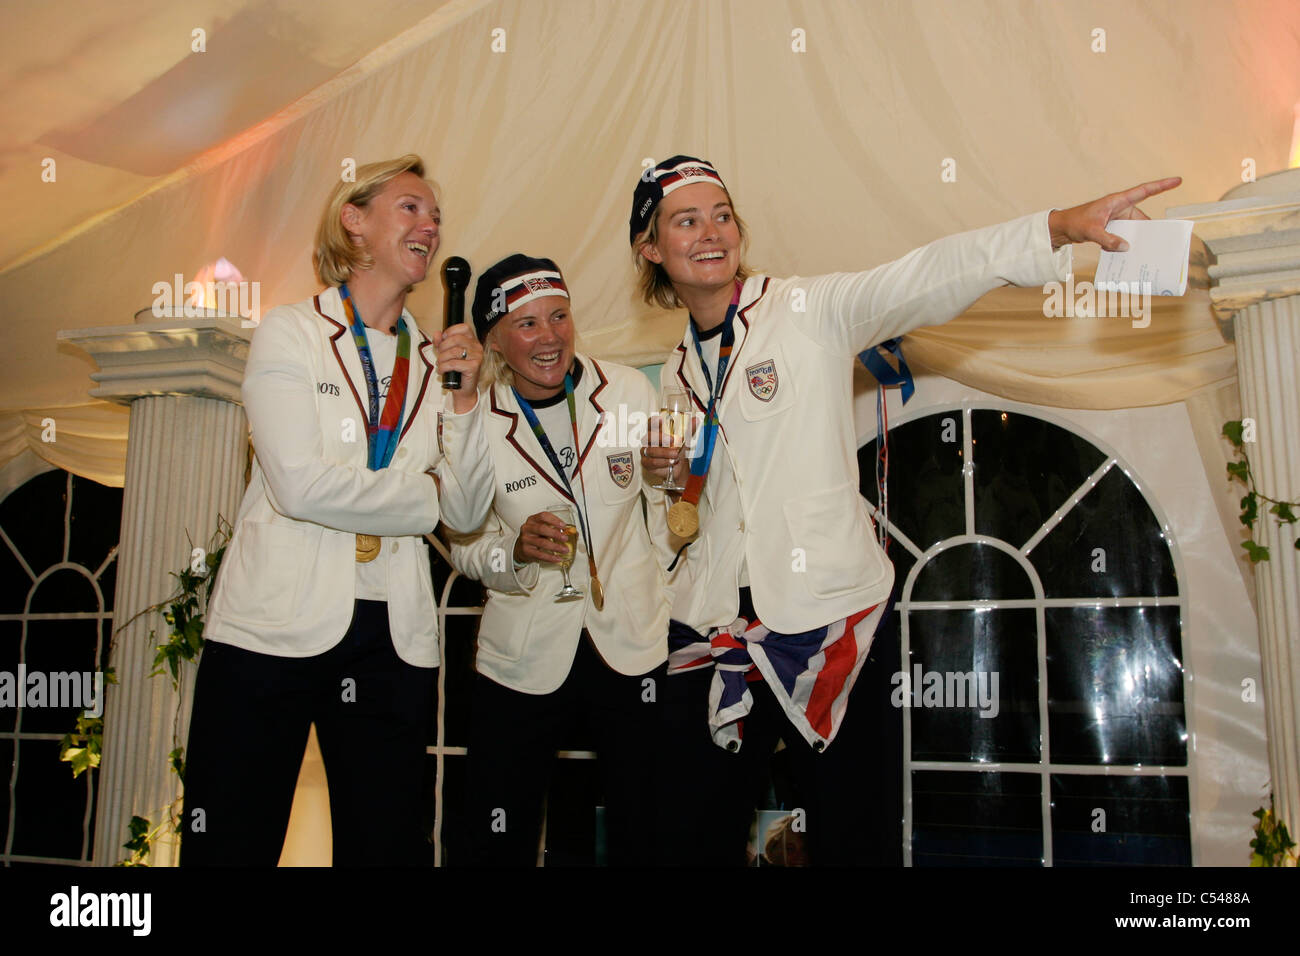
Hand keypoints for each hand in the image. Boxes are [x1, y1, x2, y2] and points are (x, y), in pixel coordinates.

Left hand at [432, 324, 482, 412]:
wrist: (463, 388)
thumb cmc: (456, 370)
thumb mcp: (446, 353)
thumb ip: (441, 342)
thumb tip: (436, 334)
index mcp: (472, 340)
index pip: (464, 327)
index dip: (450, 331)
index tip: (443, 340)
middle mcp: (477, 347)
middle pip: (456, 339)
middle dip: (443, 347)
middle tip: (439, 356)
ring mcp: (477, 356)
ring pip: (454, 351)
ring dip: (442, 358)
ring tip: (440, 364)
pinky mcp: (474, 367)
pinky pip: (454, 363)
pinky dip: (444, 367)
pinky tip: (442, 371)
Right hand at [513, 511, 570, 564]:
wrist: (521, 547)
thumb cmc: (535, 536)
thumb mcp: (542, 529)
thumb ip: (555, 528)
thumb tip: (573, 532)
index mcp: (532, 520)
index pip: (543, 516)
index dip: (554, 520)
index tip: (564, 525)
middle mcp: (527, 528)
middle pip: (542, 529)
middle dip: (555, 534)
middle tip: (565, 538)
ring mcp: (525, 540)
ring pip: (542, 543)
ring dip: (556, 547)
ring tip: (564, 549)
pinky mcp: (526, 551)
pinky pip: (540, 555)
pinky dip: (551, 557)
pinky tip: (558, 558)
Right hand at [640, 414, 692, 490]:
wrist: (679, 466)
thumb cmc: (678, 450)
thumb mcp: (684, 439)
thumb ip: (689, 430)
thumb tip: (696, 420)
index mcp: (656, 431)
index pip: (651, 423)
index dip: (654, 421)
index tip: (660, 420)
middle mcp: (649, 440)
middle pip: (649, 436)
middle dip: (660, 438)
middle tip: (672, 440)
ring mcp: (646, 451)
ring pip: (651, 450)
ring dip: (664, 453)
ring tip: (676, 455)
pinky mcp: (646, 462)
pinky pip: (652, 462)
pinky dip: (663, 462)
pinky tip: (670, 462)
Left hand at [1047, 177, 1181, 250]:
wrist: (1061, 228)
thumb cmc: (1074, 223)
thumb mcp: (1091, 231)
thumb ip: (1108, 240)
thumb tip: (1126, 247)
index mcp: (1117, 201)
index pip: (1144, 191)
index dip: (1162, 185)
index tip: (1178, 180)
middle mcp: (1120, 208)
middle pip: (1141, 217)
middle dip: (1150, 228)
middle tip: (1162, 239)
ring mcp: (1116, 218)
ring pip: (1133, 228)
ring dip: (1136, 239)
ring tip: (1145, 251)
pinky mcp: (1111, 228)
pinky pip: (1124, 235)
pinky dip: (1125, 243)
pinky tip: (1127, 254)